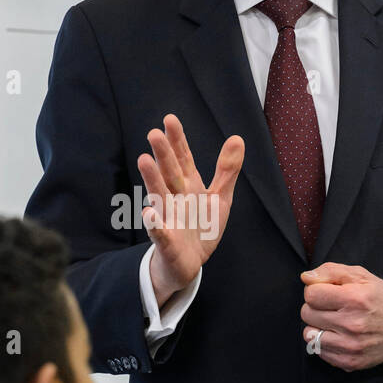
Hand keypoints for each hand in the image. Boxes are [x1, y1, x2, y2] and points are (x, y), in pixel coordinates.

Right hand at [138, 114, 243, 307]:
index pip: (182, 158)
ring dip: (152, 179)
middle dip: (163, 154)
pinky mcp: (166, 241)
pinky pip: (159, 232)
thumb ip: (227, 170)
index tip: (169, 119)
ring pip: (159, 196)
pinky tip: (149, 213)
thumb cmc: (201, 227)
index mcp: (189, 185)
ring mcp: (168, 218)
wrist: (188, 264)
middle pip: (169, 173)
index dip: (177, 140)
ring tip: (144, 160)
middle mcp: (175, 197)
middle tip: (154, 133)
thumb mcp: (219, 197)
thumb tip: (237, 138)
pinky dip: (154, 224)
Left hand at [300, 262, 382, 371]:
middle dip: (316, 307)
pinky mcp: (350, 361)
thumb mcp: (362, 276)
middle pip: (307, 314)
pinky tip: (338, 335)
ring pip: (309, 334)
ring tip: (334, 322)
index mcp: (355, 299)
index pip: (311, 295)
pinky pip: (318, 351)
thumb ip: (331, 271)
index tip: (327, 292)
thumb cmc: (382, 300)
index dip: (316, 290)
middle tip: (333, 307)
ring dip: (317, 326)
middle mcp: (353, 324)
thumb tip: (305, 278)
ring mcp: (351, 346)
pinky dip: (324, 342)